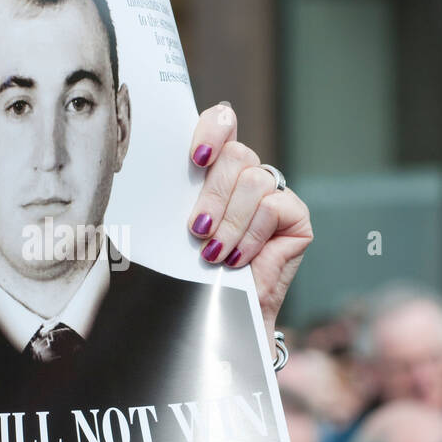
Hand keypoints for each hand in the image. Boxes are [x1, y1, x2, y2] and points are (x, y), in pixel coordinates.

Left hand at [188, 103, 312, 337]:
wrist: (222, 317)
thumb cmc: (195, 275)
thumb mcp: (176, 231)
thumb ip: (174, 199)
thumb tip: (145, 175)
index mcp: (217, 170)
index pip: (222, 123)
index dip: (212, 129)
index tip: (195, 159)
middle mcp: (248, 175)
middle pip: (236, 155)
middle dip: (212, 196)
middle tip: (197, 231)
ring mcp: (275, 194)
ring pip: (253, 181)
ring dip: (229, 223)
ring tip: (214, 254)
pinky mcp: (296, 216)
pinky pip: (273, 207)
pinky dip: (251, 235)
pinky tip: (238, 259)